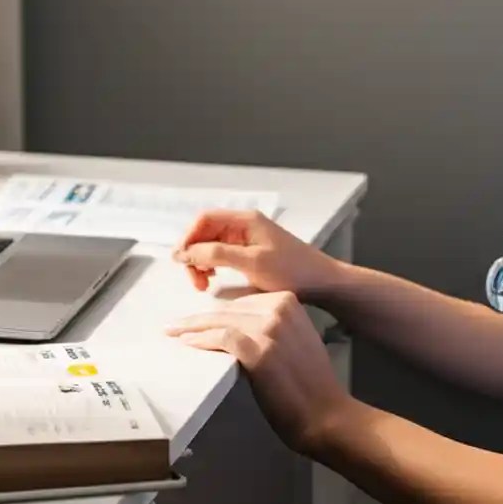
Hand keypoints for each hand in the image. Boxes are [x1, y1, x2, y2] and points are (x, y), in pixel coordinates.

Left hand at [165, 291, 350, 452]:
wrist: (326, 413)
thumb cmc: (311, 385)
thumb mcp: (296, 341)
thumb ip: (272, 328)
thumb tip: (237, 330)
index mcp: (290, 303)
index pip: (242, 302)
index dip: (218, 312)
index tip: (199, 319)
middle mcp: (280, 309)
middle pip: (228, 309)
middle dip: (200, 318)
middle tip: (176, 325)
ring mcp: (269, 328)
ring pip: (220, 321)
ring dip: (192, 328)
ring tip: (173, 333)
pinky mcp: (258, 350)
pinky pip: (221, 338)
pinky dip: (200, 341)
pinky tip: (188, 344)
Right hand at [173, 210, 342, 294]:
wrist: (322, 281)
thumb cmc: (292, 270)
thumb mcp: (251, 262)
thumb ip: (216, 254)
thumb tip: (184, 251)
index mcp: (245, 219)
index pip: (204, 219)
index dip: (188, 239)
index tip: (180, 262)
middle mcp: (245, 224)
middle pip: (205, 232)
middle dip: (194, 254)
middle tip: (195, 281)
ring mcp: (248, 237)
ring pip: (212, 244)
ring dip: (202, 262)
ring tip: (204, 284)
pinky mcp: (252, 252)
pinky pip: (223, 253)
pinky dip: (213, 265)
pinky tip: (214, 279)